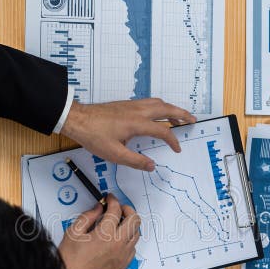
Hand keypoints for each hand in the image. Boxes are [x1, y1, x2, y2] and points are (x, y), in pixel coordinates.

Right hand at [58, 194, 140, 268]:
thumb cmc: (70, 261)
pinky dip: (129, 239)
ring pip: (137, 234)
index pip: (116, 210)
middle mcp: (118, 244)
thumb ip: (88, 216)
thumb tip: (98, 208)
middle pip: (134, 219)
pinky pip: (133, 247)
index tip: (109, 199)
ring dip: (130, 224)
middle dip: (127, 209)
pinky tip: (119, 239)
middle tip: (118, 208)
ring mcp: (123, 255)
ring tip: (119, 223)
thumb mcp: (73, 232)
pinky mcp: (123, 264)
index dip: (113, 200)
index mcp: (105, 234)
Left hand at [61, 98, 195, 170]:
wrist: (77, 119)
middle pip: (166, 108)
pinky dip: (160, 106)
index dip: (172, 140)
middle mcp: (137, 110)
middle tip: (192, 120)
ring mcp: (131, 105)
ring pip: (158, 102)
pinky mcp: (125, 104)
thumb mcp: (114, 154)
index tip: (177, 149)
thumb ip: (135, 161)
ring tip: (178, 117)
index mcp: (137, 123)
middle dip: (181, 114)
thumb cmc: (93, 136)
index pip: (162, 130)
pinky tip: (157, 113)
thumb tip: (152, 166)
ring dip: (171, 108)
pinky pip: (149, 102)